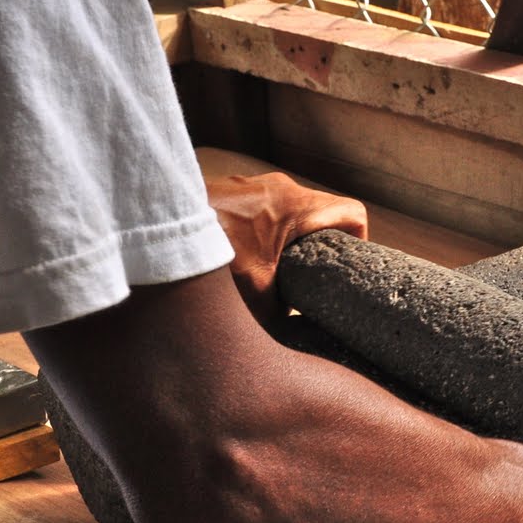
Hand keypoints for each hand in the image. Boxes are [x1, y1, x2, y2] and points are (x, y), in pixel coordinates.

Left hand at [206, 172, 367, 324]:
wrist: (162, 222)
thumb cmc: (211, 252)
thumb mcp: (254, 293)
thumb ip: (282, 316)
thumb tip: (298, 338)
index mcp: (296, 206)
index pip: (352, 213)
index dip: (359, 239)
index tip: (347, 265)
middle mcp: (280, 188)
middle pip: (322, 213)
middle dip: (322, 244)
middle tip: (313, 274)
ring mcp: (255, 185)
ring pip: (291, 210)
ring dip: (291, 238)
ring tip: (278, 269)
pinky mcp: (233, 191)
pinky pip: (263, 208)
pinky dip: (265, 231)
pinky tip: (246, 256)